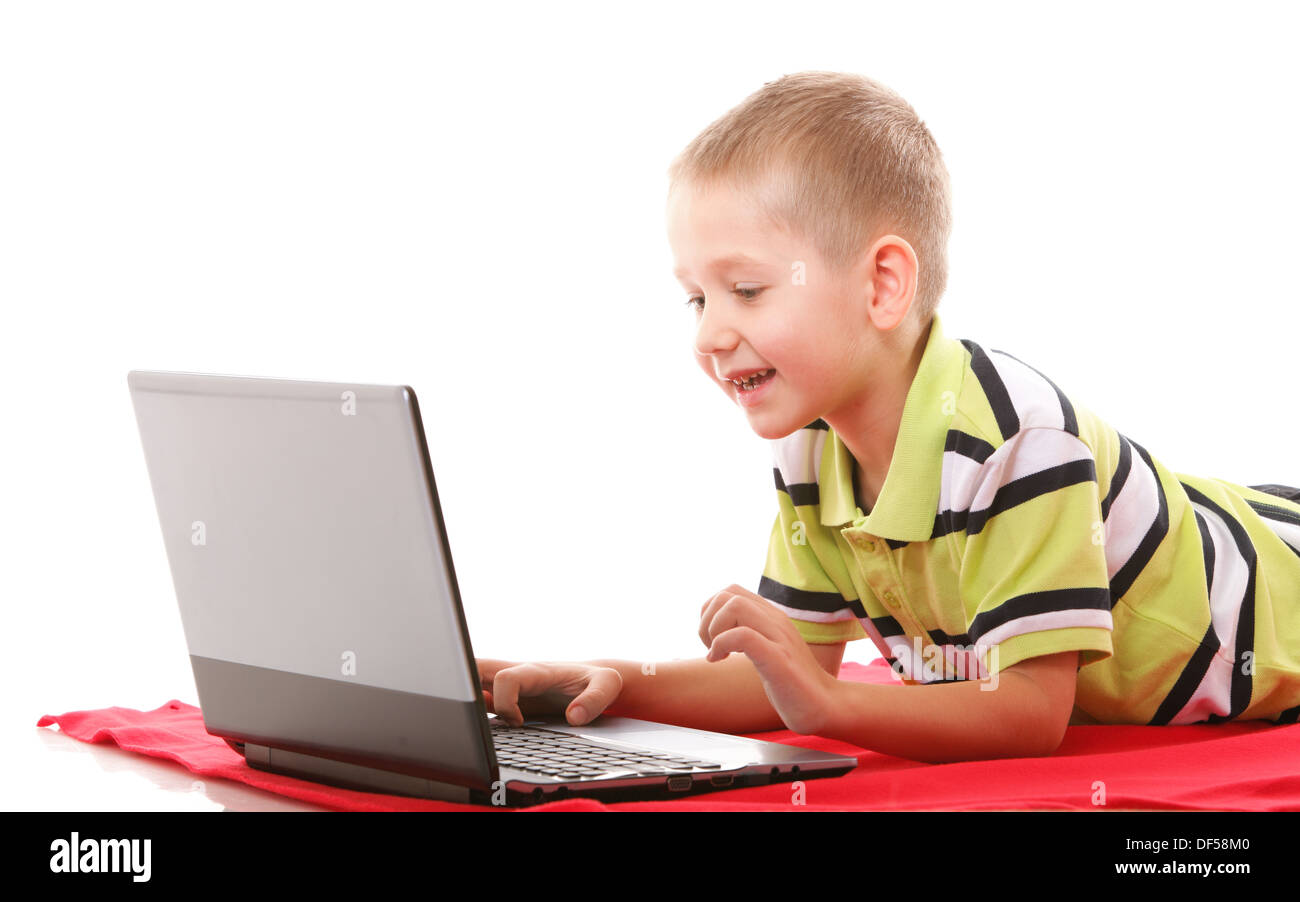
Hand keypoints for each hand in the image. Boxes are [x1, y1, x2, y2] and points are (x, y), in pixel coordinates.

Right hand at [476, 658, 622, 726]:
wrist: (593, 680)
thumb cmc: (597, 680)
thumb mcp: (607, 685)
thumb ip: (594, 700)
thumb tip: (574, 717)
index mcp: (536, 671)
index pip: (506, 678)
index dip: (505, 702)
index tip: (518, 722)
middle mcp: (518, 675)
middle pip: (476, 667)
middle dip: (463, 683)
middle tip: (470, 712)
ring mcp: (509, 686)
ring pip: (473, 679)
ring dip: (465, 696)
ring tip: (469, 722)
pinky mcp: (507, 697)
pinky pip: (480, 698)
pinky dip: (472, 710)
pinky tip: (478, 728)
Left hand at [698, 584, 837, 734]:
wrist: (826, 706)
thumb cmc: (794, 685)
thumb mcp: (769, 651)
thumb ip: (751, 637)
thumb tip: (719, 636)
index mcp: (772, 617)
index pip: (731, 591)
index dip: (711, 612)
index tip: (712, 640)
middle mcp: (776, 620)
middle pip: (728, 594)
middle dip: (707, 620)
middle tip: (711, 647)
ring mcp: (779, 637)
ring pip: (734, 606)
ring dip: (713, 630)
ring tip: (717, 654)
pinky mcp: (778, 659)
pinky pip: (743, 636)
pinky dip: (721, 644)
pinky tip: (720, 661)